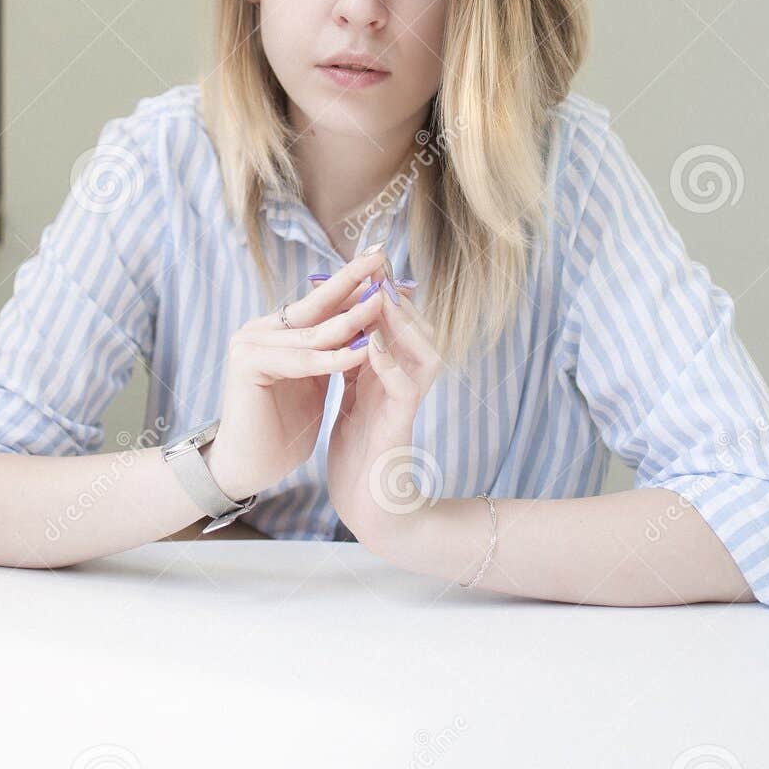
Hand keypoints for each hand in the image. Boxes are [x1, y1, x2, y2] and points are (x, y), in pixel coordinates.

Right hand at [204, 252, 381, 499]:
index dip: (353, 284)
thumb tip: (366, 315)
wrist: (250, 466)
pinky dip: (334, 358)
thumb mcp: (315, 378)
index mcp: (274, 330)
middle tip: (382, 255)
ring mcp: (249, 342)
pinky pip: (302, 360)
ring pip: (313, 332)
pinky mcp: (247, 363)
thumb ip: (332, 348)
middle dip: (352, 279)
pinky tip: (361, 351)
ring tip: (381, 301)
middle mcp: (259, 329)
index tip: (385, 264)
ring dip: (352, 318)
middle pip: (315, 302)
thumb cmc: (283, 427)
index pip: (320, 301)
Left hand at [326, 275, 443, 553]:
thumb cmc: (359, 452)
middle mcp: (406, 383)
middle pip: (420, 329)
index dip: (383, 293)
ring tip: (381, 297)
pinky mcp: (400, 426)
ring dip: (401, 324)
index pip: (397, 324)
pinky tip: (372, 346)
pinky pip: (404, 388)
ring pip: (423, 352)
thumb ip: (354, 365)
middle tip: (378, 267)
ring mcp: (406, 404)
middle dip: (399, 297)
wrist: (367, 506)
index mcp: (390, 374)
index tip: (364, 263)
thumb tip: (345, 328)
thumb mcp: (355, 398)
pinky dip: (389, 364)